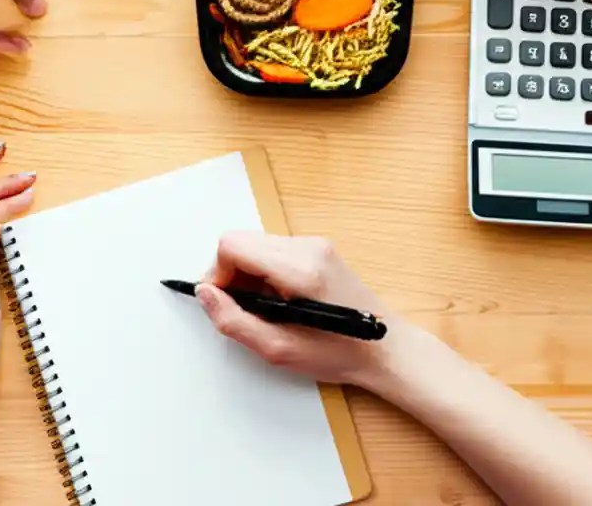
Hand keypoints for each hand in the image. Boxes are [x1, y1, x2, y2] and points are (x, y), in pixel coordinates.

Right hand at [195, 232, 397, 387]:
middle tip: (243, 308)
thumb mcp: (278, 349)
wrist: (385, 348)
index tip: (223, 300)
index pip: (233, 245)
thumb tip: (206, 295)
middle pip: (242, 241)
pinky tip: (281, 300)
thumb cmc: (341, 351)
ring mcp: (316, 245)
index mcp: (299, 269)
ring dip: (249, 274)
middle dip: (231, 274)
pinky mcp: (319, 250)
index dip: (218, 273)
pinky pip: (275, 250)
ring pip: (257, 245)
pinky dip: (266, 272)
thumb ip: (234, 320)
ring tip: (266, 309)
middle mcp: (308, 248)